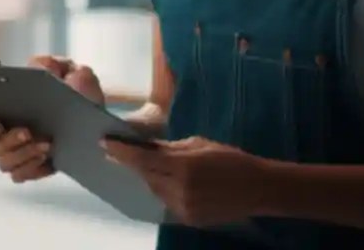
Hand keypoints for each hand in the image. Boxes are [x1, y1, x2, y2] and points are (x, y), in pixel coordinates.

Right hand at [0, 56, 102, 183]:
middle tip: (27, 132)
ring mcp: (20, 154)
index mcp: (7, 112)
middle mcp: (8, 136)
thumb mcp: (69, 71)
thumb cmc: (76, 89)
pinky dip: (32, 168)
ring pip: (7, 164)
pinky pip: (23, 175)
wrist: (96, 111)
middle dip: (9, 141)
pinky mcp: (35, 167)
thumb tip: (43, 68)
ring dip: (23, 155)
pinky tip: (48, 158)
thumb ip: (53, 64)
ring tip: (46, 144)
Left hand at [101, 136, 267, 226]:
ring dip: (149, 177)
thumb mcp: (199, 144)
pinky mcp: (189, 219)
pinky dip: (163, 190)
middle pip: (145, 176)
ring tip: (148, 165)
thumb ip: (169, 147)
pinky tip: (167, 181)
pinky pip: (167, 202)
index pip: (143, 159)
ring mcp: (184, 208)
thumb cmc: (230, 159)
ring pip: (154, 191)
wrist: (259, 189)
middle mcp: (180, 190)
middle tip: (117, 152)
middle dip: (132, 164)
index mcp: (183, 167)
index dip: (121, 152)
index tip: (104, 143)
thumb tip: (144, 146)